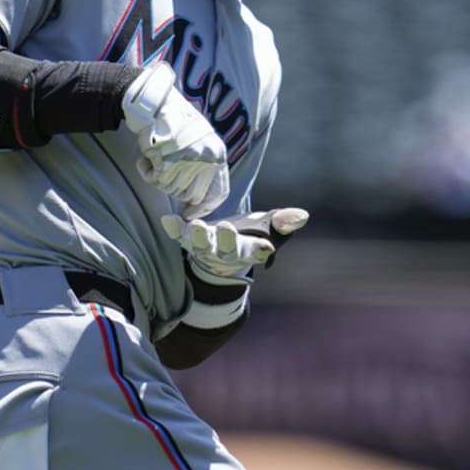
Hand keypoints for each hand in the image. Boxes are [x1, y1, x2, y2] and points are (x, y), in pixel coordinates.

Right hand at [122, 63, 229, 219]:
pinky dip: (146, 172)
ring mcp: (186, 159)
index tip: (189, 213)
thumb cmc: (175, 122)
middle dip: (175, 188)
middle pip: (190, 194)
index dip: (205, 208)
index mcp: (217, 154)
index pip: (218, 193)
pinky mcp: (166, 158)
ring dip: (159, 177)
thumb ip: (204, 166)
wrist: (155, 103)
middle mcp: (205, 159)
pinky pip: (154, 179)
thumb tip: (195, 201)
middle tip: (163, 172)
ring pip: (171, 188)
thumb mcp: (200, 141)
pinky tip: (145, 159)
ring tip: (155, 158)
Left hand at [166, 207, 309, 279]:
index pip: (256, 251)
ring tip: (196, 226)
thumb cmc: (247, 236)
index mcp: (248, 250)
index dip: (260, 249)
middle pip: (226, 250)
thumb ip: (282, 222)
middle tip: (226, 228)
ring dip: (198, 237)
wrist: (219, 254)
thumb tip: (302, 215)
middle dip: (226, 240)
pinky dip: (174, 229)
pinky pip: (179, 237)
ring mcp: (205, 249)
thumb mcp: (266, 228)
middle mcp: (226, 253)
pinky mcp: (188, 241)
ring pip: (201, 247)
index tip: (265, 246)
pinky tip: (167, 219)